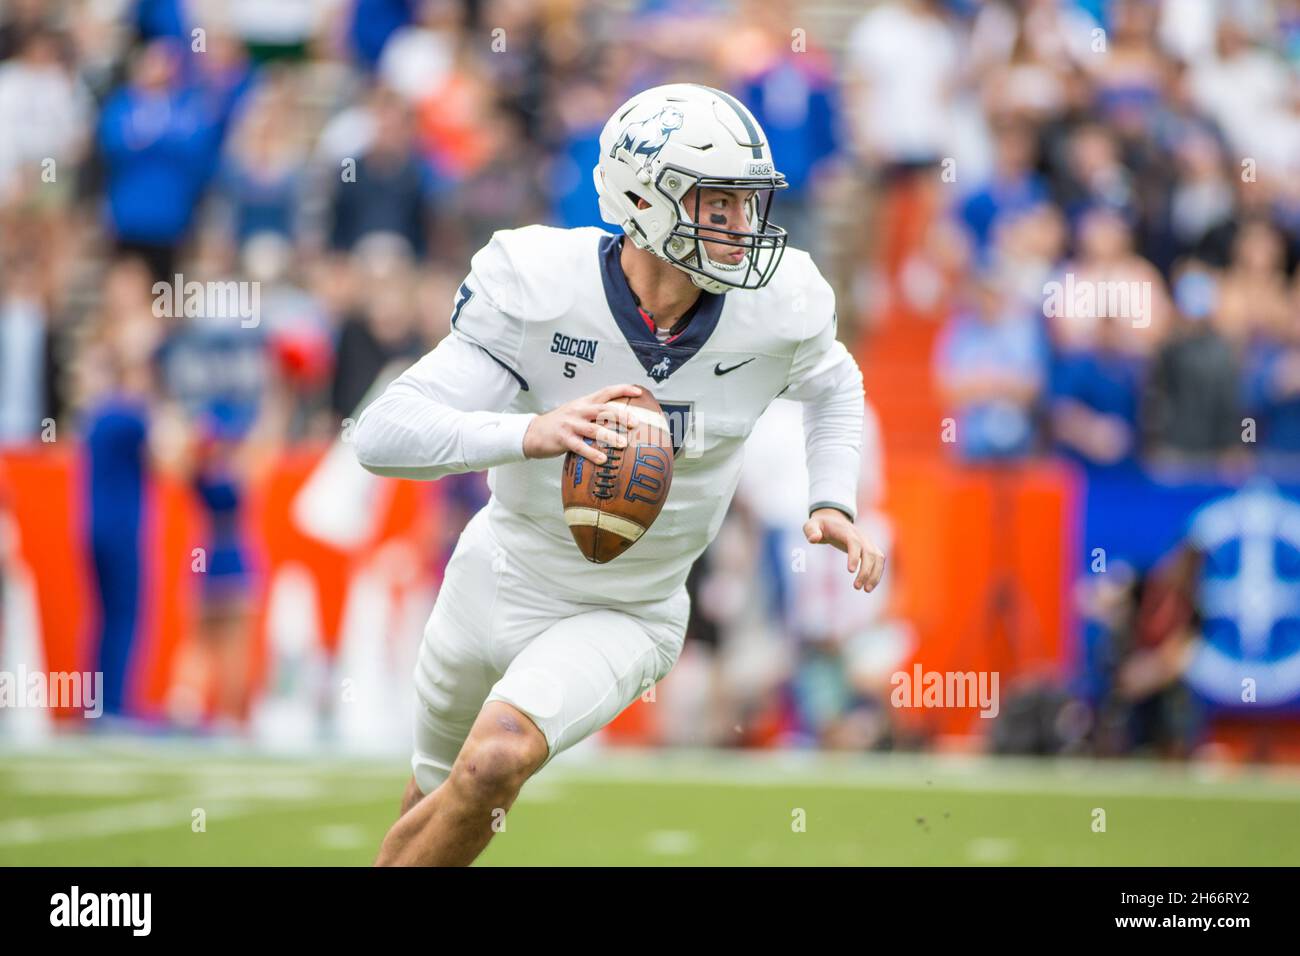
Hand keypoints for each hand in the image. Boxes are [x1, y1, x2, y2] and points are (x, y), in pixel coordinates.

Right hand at [523, 383, 640, 465]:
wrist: (533, 432)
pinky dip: (592, 453)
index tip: (638, 391)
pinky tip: (603, 460)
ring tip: (622, 444)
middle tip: (636, 423)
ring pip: (593, 428)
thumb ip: (595, 413)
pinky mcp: (563, 438)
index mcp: (584, 402)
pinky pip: (580, 446)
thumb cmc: (560, 424)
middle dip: (621, 416)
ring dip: (609, 436)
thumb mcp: (577, 412)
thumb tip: (621, 419)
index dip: (622, 389)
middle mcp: (579, 410)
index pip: (606, 391)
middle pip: (603, 410)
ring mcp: (570, 424)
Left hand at [803, 507, 885, 591]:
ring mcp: (867, 542)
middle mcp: (860, 536)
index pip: (854, 542)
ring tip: (866, 590)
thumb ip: (810, 531)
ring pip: (878, 557)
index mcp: (846, 530)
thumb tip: (814, 539)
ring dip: (875, 574)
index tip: (850, 571)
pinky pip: (879, 561)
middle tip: (857, 587)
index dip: (854, 556)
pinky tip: (869, 586)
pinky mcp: (870, 548)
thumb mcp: (810, 525)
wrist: (833, 520)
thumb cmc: (820, 525)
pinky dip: (877, 573)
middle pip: (869, 552)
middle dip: (865, 570)